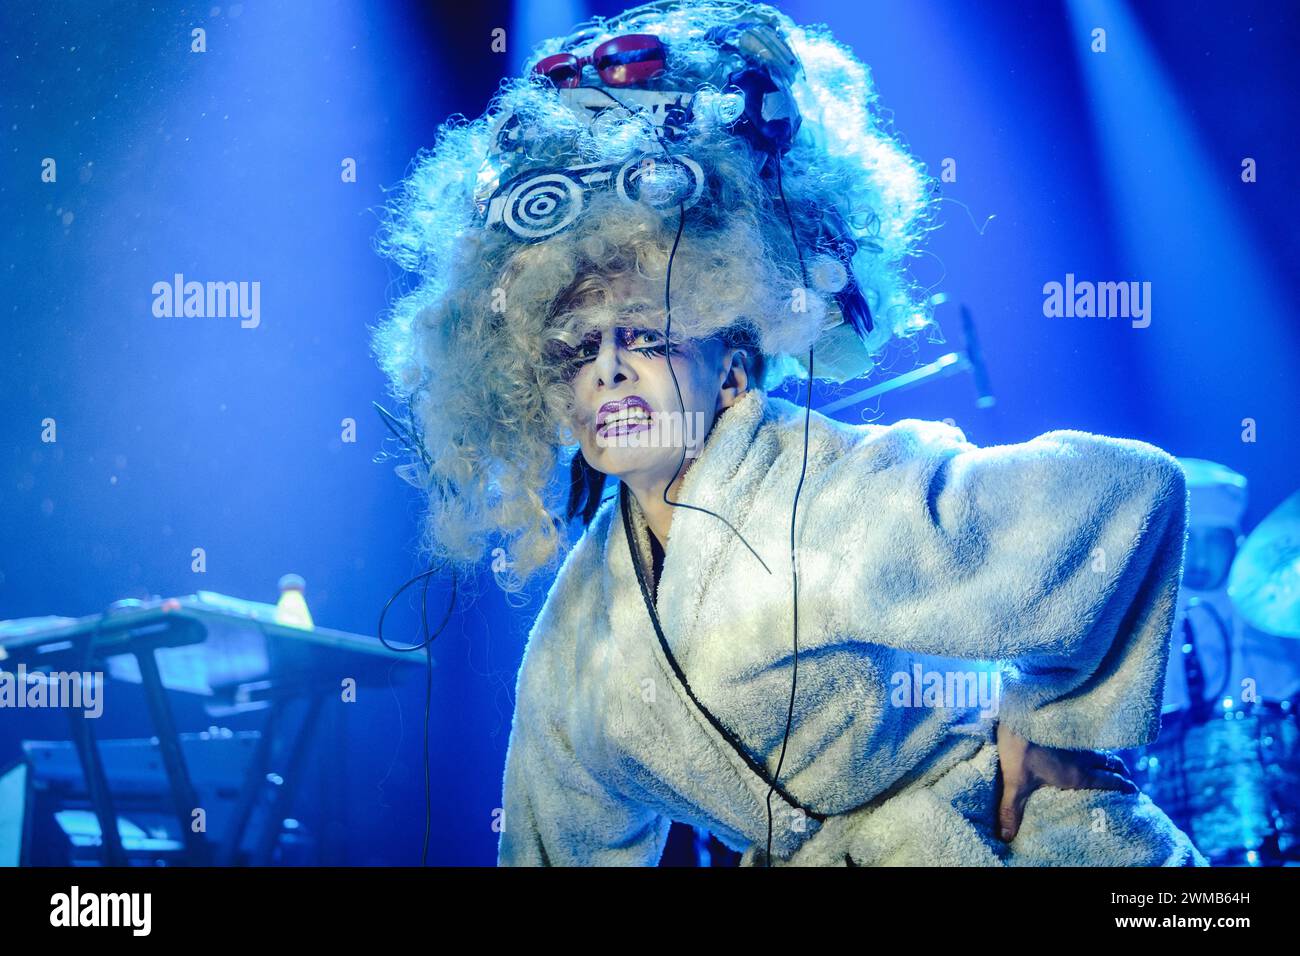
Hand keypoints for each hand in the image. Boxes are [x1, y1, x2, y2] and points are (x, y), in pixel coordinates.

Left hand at [994, 721, 1138, 842]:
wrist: (1018, 715)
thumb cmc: (1019, 751)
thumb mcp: (1015, 783)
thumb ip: (1012, 810)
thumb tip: (1006, 836)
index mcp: (1076, 775)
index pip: (1108, 781)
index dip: (1123, 786)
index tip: (1134, 791)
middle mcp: (1083, 758)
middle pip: (1110, 763)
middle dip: (1120, 771)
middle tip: (1127, 777)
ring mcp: (1077, 741)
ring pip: (1100, 750)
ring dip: (1108, 757)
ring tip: (1110, 763)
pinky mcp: (1068, 726)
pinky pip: (1088, 737)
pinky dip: (1093, 743)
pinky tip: (1086, 743)